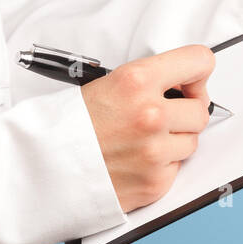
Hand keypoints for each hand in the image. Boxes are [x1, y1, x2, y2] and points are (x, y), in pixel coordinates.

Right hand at [81, 45, 214, 211]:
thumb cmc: (69, 126)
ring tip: (140, 140)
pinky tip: (135, 160)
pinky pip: (176, 169)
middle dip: (185, 113)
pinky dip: (161, 166)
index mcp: (137, 81)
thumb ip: (151, 81)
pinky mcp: (155, 182)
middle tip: (160, 116)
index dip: (197, 73)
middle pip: (201, 110)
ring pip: (191, 142)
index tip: (191, 81)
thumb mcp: (109, 83)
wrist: (42, 167)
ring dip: (173, 141)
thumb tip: (186, 84)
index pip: (200, 61)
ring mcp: (155, 152)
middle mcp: (151, 115)